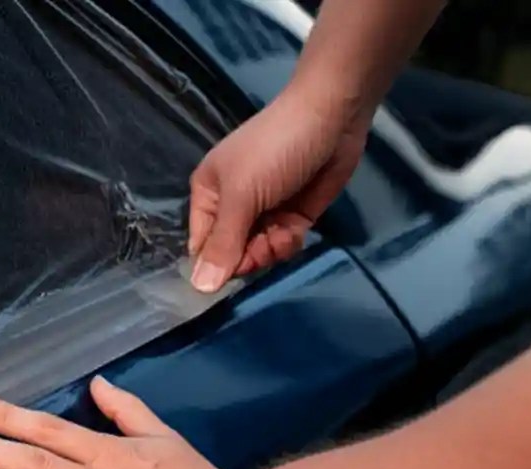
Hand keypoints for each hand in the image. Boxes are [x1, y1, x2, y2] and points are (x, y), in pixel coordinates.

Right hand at [188, 84, 368, 291]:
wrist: (332, 118)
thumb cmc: (274, 150)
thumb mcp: (241, 195)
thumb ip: (222, 243)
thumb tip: (199, 287)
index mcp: (209, 194)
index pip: (201, 244)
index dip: (213, 265)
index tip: (229, 278)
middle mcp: (233, 205)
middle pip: (231, 253)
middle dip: (247, 257)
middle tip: (262, 248)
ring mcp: (265, 211)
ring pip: (258, 252)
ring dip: (270, 251)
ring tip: (283, 235)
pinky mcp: (294, 215)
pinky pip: (283, 244)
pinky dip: (288, 243)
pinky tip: (296, 231)